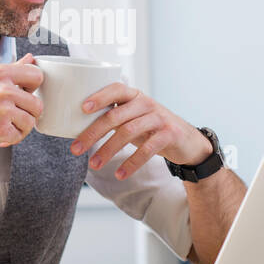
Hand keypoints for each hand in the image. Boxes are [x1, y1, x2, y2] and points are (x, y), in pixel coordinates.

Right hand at [0, 53, 43, 154]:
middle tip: (10, 118)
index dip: (33, 89)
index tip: (22, 96)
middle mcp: (3, 89)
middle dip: (27, 114)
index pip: (37, 76)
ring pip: (30, 123)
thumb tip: (31, 59)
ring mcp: (3, 110)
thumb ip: (11, 69)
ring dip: (18, 129)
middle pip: (37, 104)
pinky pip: (18, 136)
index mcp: (0, 73)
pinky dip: (8, 139)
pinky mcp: (0, 130)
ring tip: (1, 127)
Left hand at [67, 82, 212, 179]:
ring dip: (108, 150)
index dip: (99, 97)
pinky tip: (120, 174)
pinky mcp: (169, 134)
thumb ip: (114, 117)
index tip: (82, 108)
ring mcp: (158, 118)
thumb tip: (78, 127)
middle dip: (92, 133)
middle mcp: (146, 103)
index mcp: (134, 96)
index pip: (115, 89)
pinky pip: (147, 149)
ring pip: (128, 132)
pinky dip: (132, 163)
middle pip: (115, 116)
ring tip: (94, 164)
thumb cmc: (152, 128)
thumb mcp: (134, 118)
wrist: (187, 140)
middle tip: (75, 149)